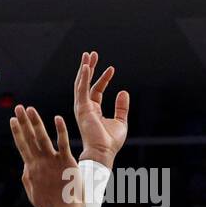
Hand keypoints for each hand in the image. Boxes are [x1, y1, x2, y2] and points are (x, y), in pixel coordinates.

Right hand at [9, 105, 78, 206]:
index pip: (22, 146)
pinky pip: (63, 143)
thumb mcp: (32, 193)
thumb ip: (28, 178)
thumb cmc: (49, 206)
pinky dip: (60, 130)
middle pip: (29, 138)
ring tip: (30, 109)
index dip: (17, 132)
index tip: (13, 120)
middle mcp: (39, 162)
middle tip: (18, 107)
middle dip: (23, 122)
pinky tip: (57, 118)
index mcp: (31, 169)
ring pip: (42, 138)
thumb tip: (25, 167)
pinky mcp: (67, 162)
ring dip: (35, 122)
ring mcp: (53, 161)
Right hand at [72, 50, 128, 167]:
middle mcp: (85, 107)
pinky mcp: (82, 108)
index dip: (103, 78)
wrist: (103, 152)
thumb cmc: (110, 142)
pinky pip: (82, 89)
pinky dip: (84, 77)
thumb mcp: (120, 121)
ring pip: (81, 83)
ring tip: (88, 55)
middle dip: (88, 68)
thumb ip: (121, 107)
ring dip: (84, 69)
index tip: (111, 68)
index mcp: (93, 110)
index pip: (96, 89)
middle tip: (91, 54)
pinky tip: (87, 66)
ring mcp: (82, 107)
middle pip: (85, 83)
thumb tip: (124, 92)